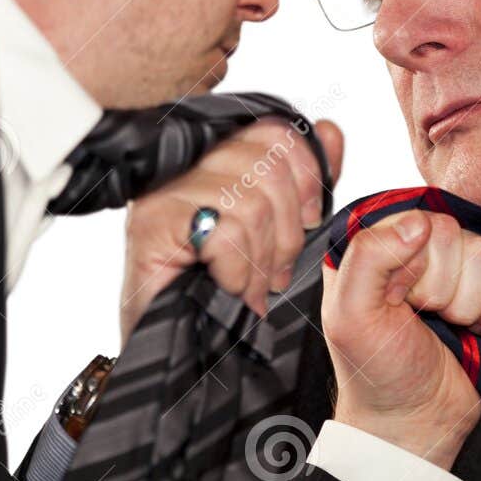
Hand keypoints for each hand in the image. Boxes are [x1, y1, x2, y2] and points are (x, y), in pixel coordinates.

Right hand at [119, 118, 343, 343]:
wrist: (175, 350)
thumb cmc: (223, 288)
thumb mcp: (276, 230)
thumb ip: (302, 181)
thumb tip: (329, 130)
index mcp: (213, 156)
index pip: (273, 132)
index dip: (305, 173)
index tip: (310, 218)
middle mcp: (183, 165)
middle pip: (267, 168)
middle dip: (287, 231)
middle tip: (276, 272)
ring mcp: (162, 192)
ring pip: (249, 205)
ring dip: (260, 261)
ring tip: (250, 288)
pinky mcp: (150, 225)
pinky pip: (223, 235)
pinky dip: (236, 271)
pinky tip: (226, 288)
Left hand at [321, 208, 480, 469]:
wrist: (414, 423)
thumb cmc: (374, 370)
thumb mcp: (349, 314)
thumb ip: (369, 256)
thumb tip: (419, 223)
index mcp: (377, 244)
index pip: (418, 219)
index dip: (414, 263)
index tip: (399, 297)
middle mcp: (418, 249)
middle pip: (457, 234)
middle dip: (442, 289)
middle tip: (423, 317)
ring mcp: (459, 269)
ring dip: (469, 304)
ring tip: (445, 326)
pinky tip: (473, 330)